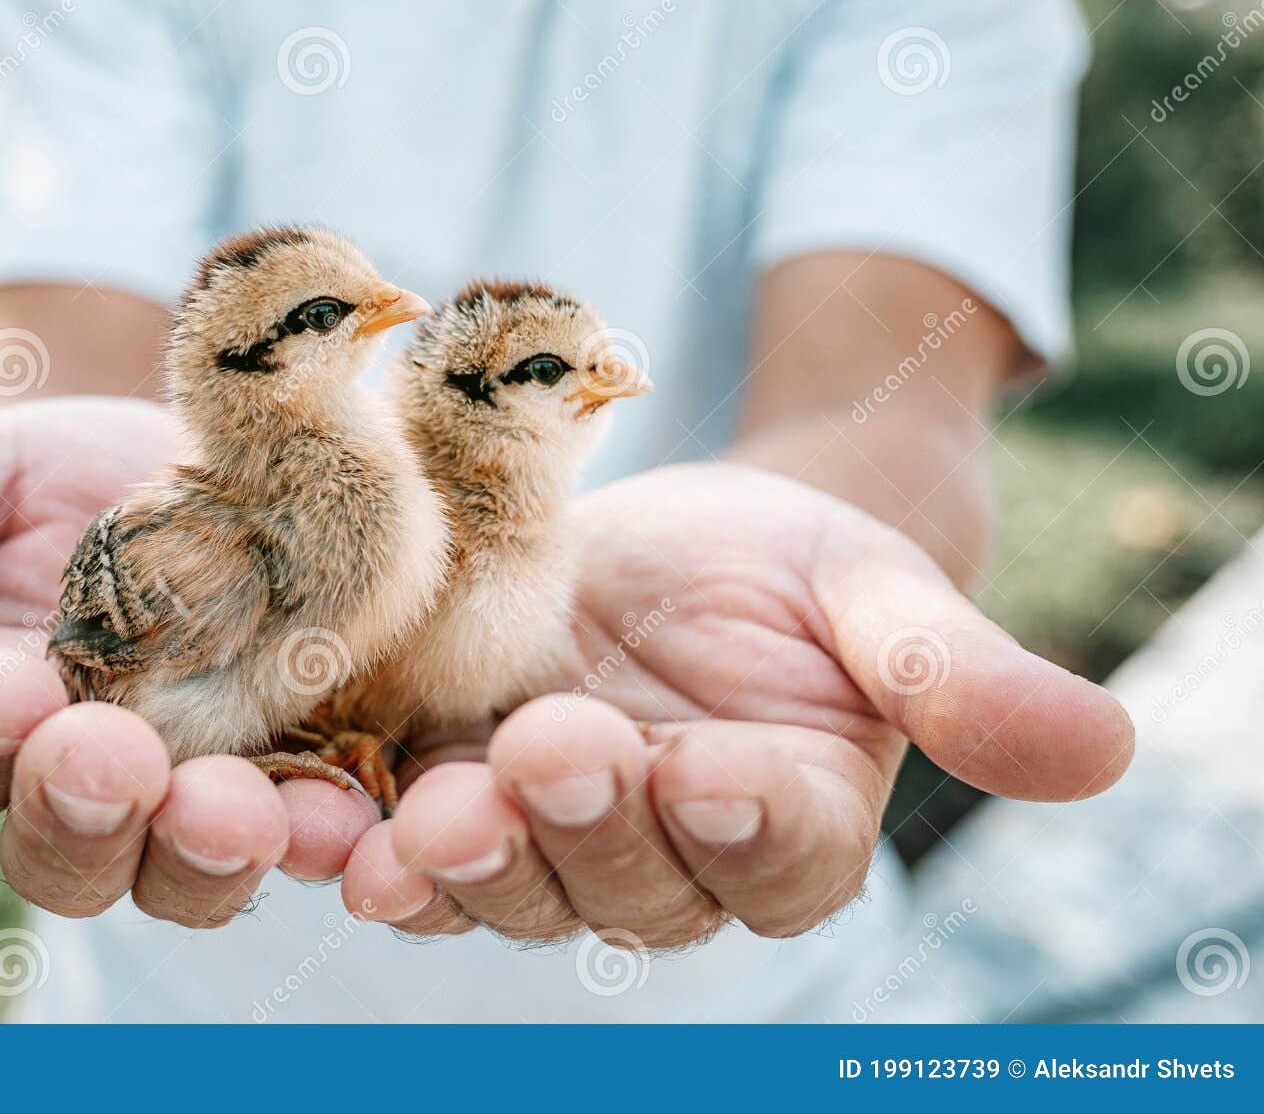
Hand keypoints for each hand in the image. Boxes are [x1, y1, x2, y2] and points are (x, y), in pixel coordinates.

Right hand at [0, 396, 378, 924]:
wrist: (223, 465)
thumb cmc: (81, 475)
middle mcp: (95, 778)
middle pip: (73, 843)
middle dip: (89, 816)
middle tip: (121, 768)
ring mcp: (208, 788)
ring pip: (193, 866)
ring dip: (212, 850)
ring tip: (249, 816)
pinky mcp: (314, 776)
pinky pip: (319, 834)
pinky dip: (334, 841)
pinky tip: (358, 826)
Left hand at [342, 461, 1134, 945]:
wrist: (665, 546)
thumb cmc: (794, 569)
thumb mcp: (875, 594)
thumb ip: (956, 674)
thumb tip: (1108, 745)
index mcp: (785, 826)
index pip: (779, 852)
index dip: (748, 824)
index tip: (713, 771)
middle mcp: (660, 862)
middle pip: (628, 883)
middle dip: (588, 827)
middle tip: (551, 753)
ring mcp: (541, 838)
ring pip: (509, 882)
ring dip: (468, 857)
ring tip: (429, 811)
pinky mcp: (445, 791)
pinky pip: (402, 837)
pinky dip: (360, 840)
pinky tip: (320, 827)